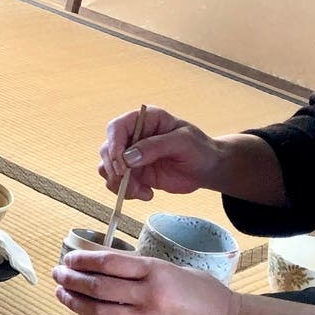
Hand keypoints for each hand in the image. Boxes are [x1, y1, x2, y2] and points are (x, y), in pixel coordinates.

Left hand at [54, 249, 236, 314]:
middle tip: (58, 274)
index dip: (83, 260)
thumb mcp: (172, 268)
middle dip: (72, 279)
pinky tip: (80, 312)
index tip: (68, 258)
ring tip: (61, 293)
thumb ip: (140, 267)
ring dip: (75, 301)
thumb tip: (103, 262)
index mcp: (156, 271)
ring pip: (99, 310)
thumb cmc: (201, 291)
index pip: (109, 262)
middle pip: (98, 287)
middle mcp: (148, 294)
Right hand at [99, 105, 223, 200]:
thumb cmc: (199, 149)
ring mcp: (131, 156)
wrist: (207, 168)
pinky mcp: (134, 173)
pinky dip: (126, 192)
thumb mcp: (183, 142)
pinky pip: (118, 183)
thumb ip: (156, 147)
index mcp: (144, 120)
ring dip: (119, 183)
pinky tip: (147, 194)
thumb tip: (128, 157)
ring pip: (108, 168)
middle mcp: (133, 136)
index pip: (117, 128)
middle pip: (107, 150)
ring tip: (141, 191)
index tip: (121, 164)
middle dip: (115, 169)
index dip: (114, 145)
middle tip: (131, 183)